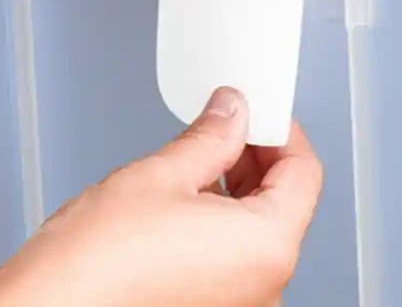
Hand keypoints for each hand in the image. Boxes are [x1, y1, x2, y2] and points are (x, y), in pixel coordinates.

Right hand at [0, 87, 322, 306]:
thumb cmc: (96, 263)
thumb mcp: (160, 174)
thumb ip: (211, 137)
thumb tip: (232, 113)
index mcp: (268, 245)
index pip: (305, 173)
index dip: (281, 132)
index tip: (259, 113)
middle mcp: (267, 285)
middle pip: (286, 205)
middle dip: (257, 160)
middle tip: (224, 129)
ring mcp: (242, 305)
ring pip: (259, 234)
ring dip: (237, 194)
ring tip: (193, 166)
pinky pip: (236, 262)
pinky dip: (221, 230)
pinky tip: (185, 207)